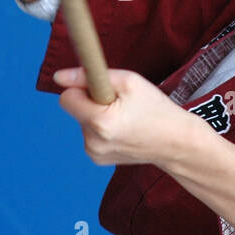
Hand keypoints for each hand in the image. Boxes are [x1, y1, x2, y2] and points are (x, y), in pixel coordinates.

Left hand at [52, 67, 202, 168]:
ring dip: (97, 115)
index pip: (67, 98)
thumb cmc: (155, 109)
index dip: (81, 88)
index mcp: (100, 122)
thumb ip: (90, 75)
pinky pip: (89, 134)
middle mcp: (93, 141)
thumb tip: (58, 77)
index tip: (100, 87)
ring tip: (125, 118)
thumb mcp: (128, 82)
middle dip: (91, 101)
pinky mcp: (97, 158)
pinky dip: (101, 128)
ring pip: (82, 121)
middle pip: (75, 109)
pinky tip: (122, 129)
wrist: (176, 142)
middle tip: (119, 104)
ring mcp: (94, 153)